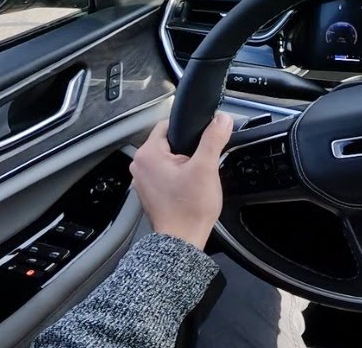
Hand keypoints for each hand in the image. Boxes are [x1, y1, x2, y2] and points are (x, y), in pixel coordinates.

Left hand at [130, 113, 233, 248]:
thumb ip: (213, 139)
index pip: (168, 124)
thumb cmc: (189, 209)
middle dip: (188, 149)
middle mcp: (140, 166)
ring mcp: (143, 180)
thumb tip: (222, 119)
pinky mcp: (149, 192)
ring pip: (168, 158)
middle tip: (201, 164)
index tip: (202, 141)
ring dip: (184, 163)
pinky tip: (189, 188)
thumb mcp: (206, 167)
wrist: (182, 241)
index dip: (190, 129)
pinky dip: (178, 177)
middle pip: (169, 142)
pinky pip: (165, 174)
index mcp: (148, 154)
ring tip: (195, 178)